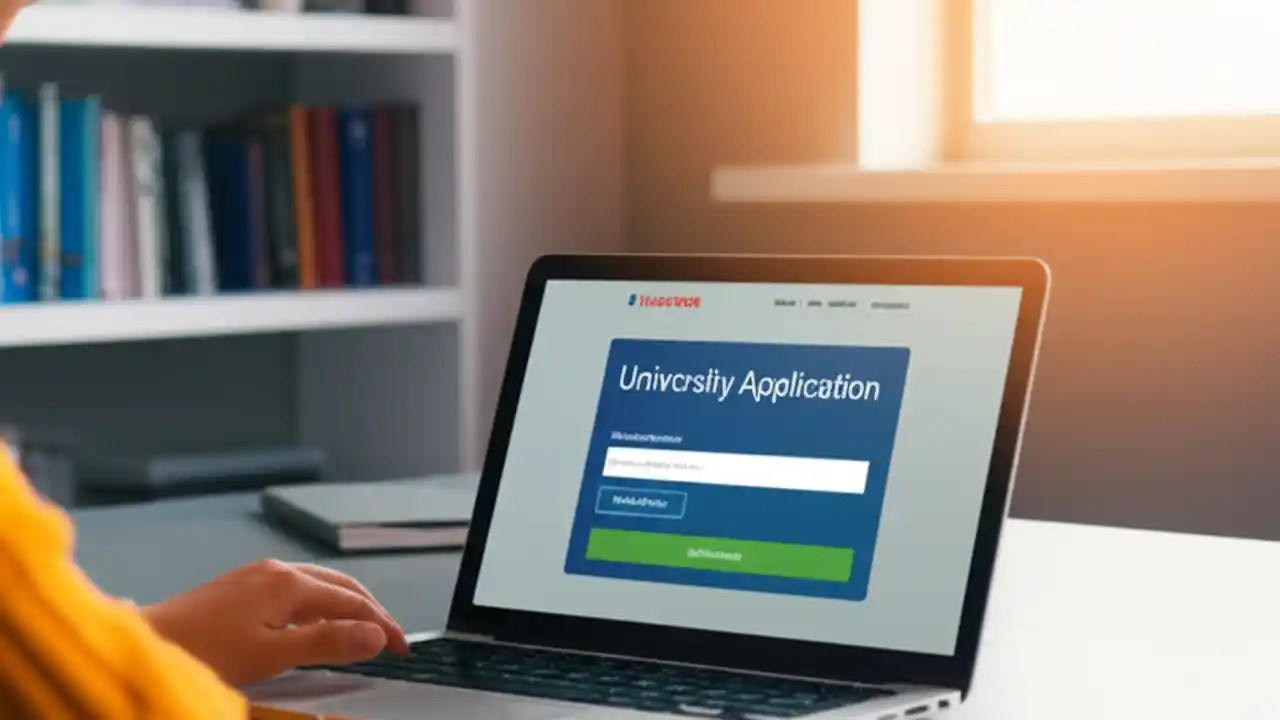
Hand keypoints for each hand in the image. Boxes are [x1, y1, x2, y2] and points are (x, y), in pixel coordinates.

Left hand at [142, 559, 409, 685]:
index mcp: (289, 583)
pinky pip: (297, 587)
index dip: (382, 625)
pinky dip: (321, 603)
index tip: (401, 648)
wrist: (145, 642)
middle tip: (390, 638)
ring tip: (362, 628)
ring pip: (318, 583)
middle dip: (370, 610)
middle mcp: (277, 570)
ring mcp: (257, 574)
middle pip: (340, 585)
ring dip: (346, 604)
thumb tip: (375, 635)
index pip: (352, 602)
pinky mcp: (241, 585)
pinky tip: (316, 619)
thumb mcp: (271, 655)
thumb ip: (326, 644)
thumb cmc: (202, 652)